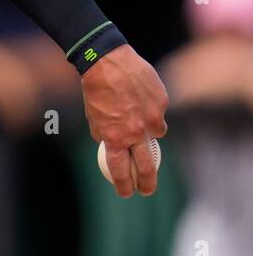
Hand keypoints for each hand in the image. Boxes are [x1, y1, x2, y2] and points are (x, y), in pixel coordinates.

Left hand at [80, 44, 168, 196]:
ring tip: (139, 121)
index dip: (124, 185)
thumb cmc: (95, 90)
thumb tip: (111, 145)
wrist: (107, 62)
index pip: (121, 170)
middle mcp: (135, 132)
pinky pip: (158, 114)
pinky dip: (152, 112)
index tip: (126, 192)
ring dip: (150, 134)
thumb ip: (105, 133)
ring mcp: (151, 119)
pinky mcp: (161, 104)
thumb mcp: (93, 117)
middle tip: (147, 190)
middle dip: (147, 183)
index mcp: (114, 137)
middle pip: (146, 166)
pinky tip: (142, 100)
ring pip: (156, 135)